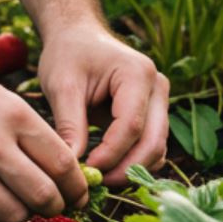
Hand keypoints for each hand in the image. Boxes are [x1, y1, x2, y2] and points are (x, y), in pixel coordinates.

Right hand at [0, 54, 86, 221]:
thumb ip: (30, 133)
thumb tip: (63, 172)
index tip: (77, 195)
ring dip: (22, 213)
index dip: (76, 187)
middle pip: (44, 196)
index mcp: (14, 115)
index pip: (63, 164)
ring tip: (16, 201)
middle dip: (56, 207)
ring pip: (14, 214)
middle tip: (55, 207)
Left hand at [38, 23, 169, 185]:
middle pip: (153, 141)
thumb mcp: (62, 86)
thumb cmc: (68, 55)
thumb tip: (71, 166)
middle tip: (96, 185)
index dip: (110, 154)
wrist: (77, 36)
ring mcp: (160, 100)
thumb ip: (69, 125)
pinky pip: (151, 145)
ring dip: (132, 169)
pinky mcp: (154, 112)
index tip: (86, 172)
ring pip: (157, 148)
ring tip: (100, 180)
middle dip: (126, 168)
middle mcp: (157, 87)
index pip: (131, 126)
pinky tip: (108, 170)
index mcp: (137, 74)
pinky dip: (134, 161)